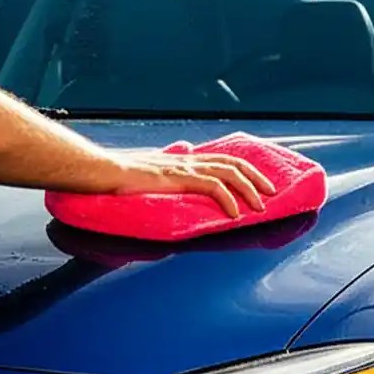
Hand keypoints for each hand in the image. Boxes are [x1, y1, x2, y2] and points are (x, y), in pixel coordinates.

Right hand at [108, 151, 277, 217]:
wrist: (100, 172)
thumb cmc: (120, 178)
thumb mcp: (151, 177)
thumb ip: (168, 179)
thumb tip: (178, 185)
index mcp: (184, 160)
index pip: (223, 159)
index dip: (246, 168)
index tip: (261, 181)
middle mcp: (188, 161)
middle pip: (233, 162)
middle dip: (257, 177)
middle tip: (273, 192)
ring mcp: (183, 168)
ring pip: (228, 173)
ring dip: (249, 190)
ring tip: (260, 207)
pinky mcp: (177, 178)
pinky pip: (212, 186)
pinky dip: (228, 200)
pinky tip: (235, 214)